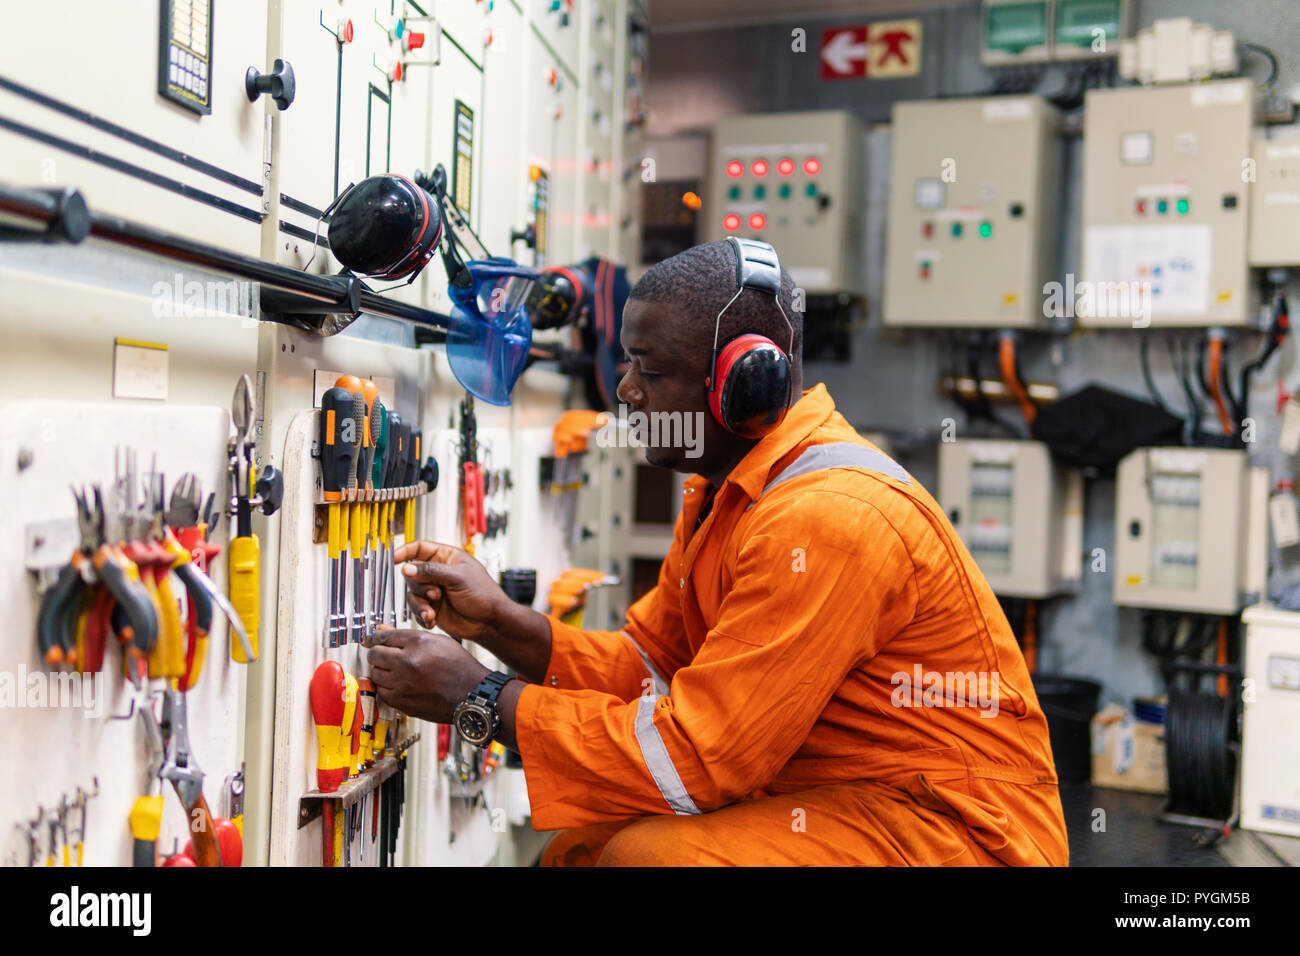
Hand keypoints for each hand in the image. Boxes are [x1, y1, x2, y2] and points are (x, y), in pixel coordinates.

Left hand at [365, 628, 487, 723]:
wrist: (472, 695)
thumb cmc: (459, 667)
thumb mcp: (438, 641)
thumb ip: (408, 636)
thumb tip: (382, 630)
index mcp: (418, 643)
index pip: (383, 637)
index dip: (375, 638)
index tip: (371, 641)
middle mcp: (408, 662)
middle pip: (375, 655)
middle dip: (377, 654)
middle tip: (384, 655)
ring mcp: (403, 684)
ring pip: (375, 674)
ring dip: (382, 671)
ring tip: (395, 671)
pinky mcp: (403, 702)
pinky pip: (382, 692)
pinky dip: (387, 687)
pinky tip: (399, 684)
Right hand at [394, 540, 507, 642]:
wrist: (489, 621)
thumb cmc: (483, 594)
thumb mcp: (458, 577)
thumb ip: (431, 571)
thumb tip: (407, 568)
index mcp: (446, 557)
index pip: (419, 548)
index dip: (404, 552)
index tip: (393, 559)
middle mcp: (437, 573)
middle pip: (412, 574)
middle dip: (420, 586)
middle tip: (435, 594)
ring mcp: (434, 591)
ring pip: (412, 594)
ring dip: (420, 604)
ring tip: (432, 611)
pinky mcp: (432, 608)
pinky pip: (416, 610)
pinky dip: (422, 615)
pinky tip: (431, 619)